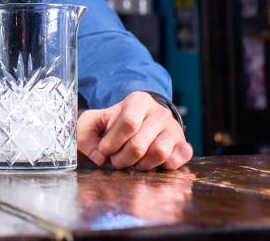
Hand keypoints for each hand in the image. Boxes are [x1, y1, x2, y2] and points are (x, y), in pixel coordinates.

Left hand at [77, 91, 192, 169]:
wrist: (139, 123)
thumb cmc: (113, 123)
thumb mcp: (93, 122)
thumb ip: (86, 135)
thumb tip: (99, 157)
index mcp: (138, 101)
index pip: (129, 123)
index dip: (113, 142)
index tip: (104, 150)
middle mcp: (160, 113)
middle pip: (140, 144)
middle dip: (122, 159)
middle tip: (116, 160)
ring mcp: (174, 129)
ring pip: (159, 154)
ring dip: (140, 165)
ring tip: (132, 162)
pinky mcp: (183, 145)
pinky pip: (175, 162)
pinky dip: (160, 168)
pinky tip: (148, 163)